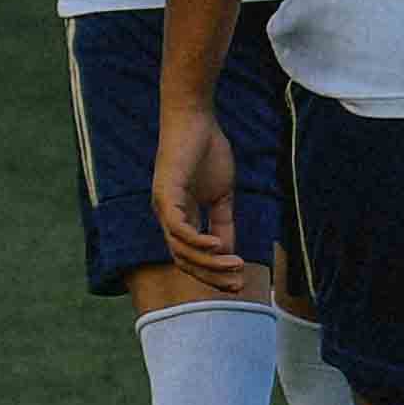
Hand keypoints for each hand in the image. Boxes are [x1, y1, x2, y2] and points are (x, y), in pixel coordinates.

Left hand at [152, 111, 255, 295]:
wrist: (195, 119)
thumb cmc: (207, 151)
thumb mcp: (221, 195)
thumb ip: (223, 222)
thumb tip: (228, 252)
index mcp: (179, 218)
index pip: (192, 257)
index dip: (214, 273)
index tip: (240, 282)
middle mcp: (167, 217)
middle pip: (184, 261)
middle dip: (211, 276)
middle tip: (238, 285)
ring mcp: (164, 207)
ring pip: (181, 249)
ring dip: (209, 262)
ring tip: (235, 265)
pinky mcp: (165, 194)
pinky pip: (179, 228)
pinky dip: (198, 241)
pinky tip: (219, 246)